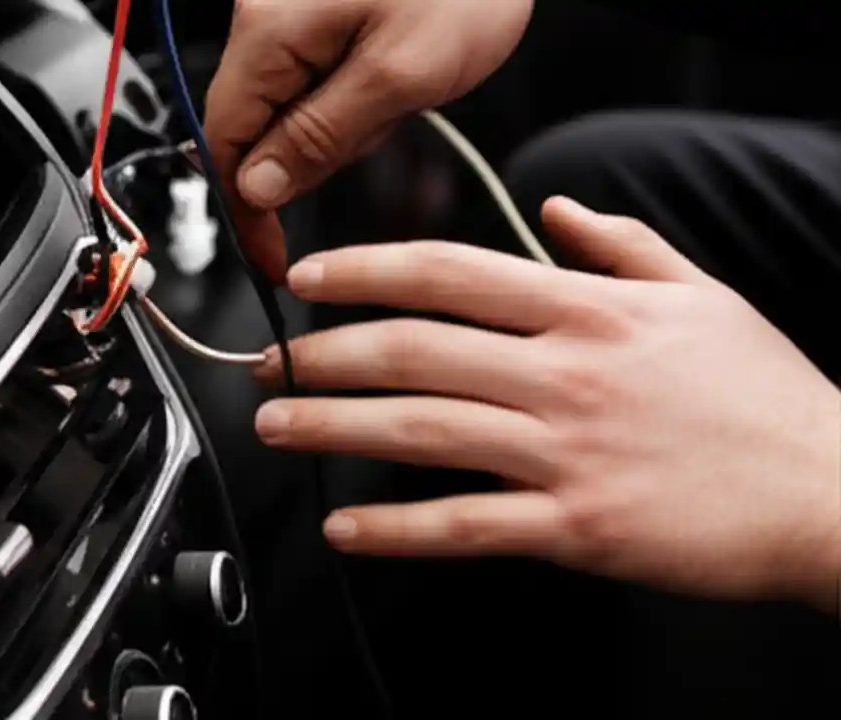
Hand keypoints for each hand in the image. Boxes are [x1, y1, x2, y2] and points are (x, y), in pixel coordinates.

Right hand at [204, 0, 532, 282]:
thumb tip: (256, 189)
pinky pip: (314, 77)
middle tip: (383, 123)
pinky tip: (396, 72)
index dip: (244, 209)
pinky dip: (353, 93)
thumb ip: (318, 138)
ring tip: (403, 85)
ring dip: (342, 121)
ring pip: (287, 108)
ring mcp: (287, 11)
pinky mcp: (314, 10)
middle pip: (253, 127)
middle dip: (312, 152)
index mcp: (269, 32)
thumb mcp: (398, 75)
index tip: (272, 256)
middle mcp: (263, 17)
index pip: (221, 142)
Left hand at [252, 197, 840, 613]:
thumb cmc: (764, 398)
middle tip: (271, 365)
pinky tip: (346, 526)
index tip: (312, 277)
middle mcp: (566, 373)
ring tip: (279, 426)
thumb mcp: (701, 295)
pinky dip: (395, 528)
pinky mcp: (575, 526)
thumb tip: (557, 210)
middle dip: (325, 354)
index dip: (367, 270)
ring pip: (422, 430)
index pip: (450, 273)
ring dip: (334, 426)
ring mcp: (566, 451)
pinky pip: (463, 524)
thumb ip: (619, 245)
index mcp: (589, 311)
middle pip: (415, 350)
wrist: (830, 494)